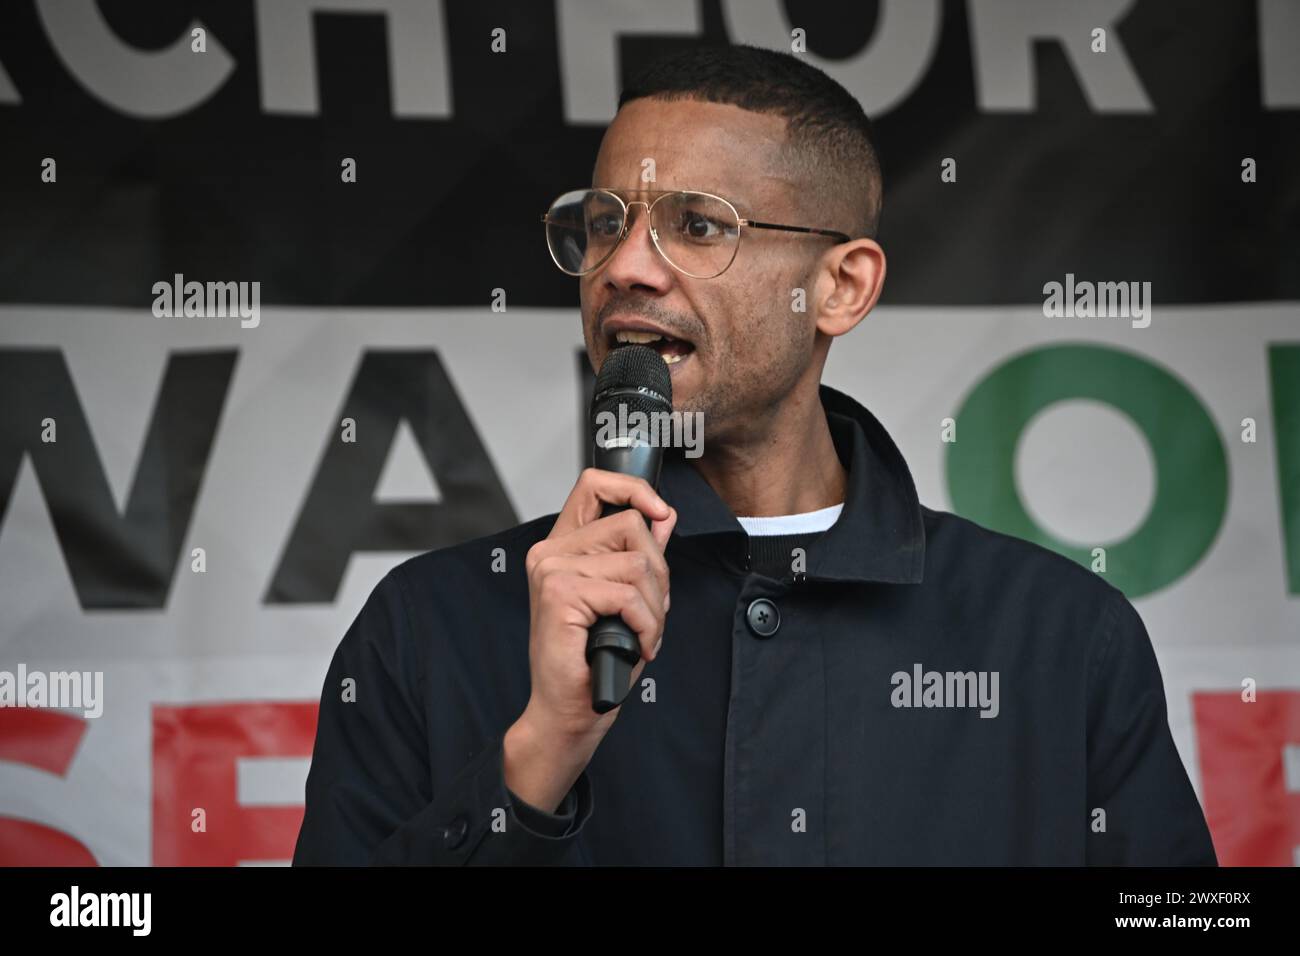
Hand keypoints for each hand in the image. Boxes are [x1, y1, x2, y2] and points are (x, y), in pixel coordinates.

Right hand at [503, 468, 675, 811]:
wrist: (568, 711)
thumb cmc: (593, 661)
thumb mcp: (624, 599)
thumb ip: (637, 555)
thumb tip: (663, 517)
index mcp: (561, 547)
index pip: (594, 485)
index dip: (633, 488)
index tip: (660, 513)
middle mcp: (550, 552)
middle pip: (631, 527)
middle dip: (658, 572)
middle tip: (650, 613)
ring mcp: (552, 570)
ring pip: (637, 563)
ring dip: (655, 607)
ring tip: (642, 635)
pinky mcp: (561, 593)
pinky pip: (630, 594)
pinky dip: (646, 624)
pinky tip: (637, 644)